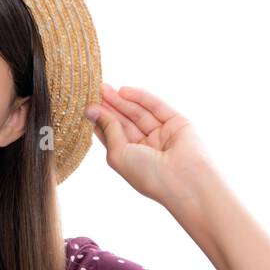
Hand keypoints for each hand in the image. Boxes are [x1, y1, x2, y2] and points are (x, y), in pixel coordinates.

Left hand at [84, 84, 218, 208]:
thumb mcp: (118, 154)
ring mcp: (162, 134)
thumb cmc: (148, 175)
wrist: (184, 180)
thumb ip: (108, 130)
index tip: (86, 106)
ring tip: (104, 88)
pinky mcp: (177, 122)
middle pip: (124, 122)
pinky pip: (157, 106)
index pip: (113, 135)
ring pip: (139, 112)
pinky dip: (141, 97)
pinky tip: (123, 91)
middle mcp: (147, 147)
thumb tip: (92, 110)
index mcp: (131, 159)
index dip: (100, 120)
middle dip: (109, 107)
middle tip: (94, 91)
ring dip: (121, 100)